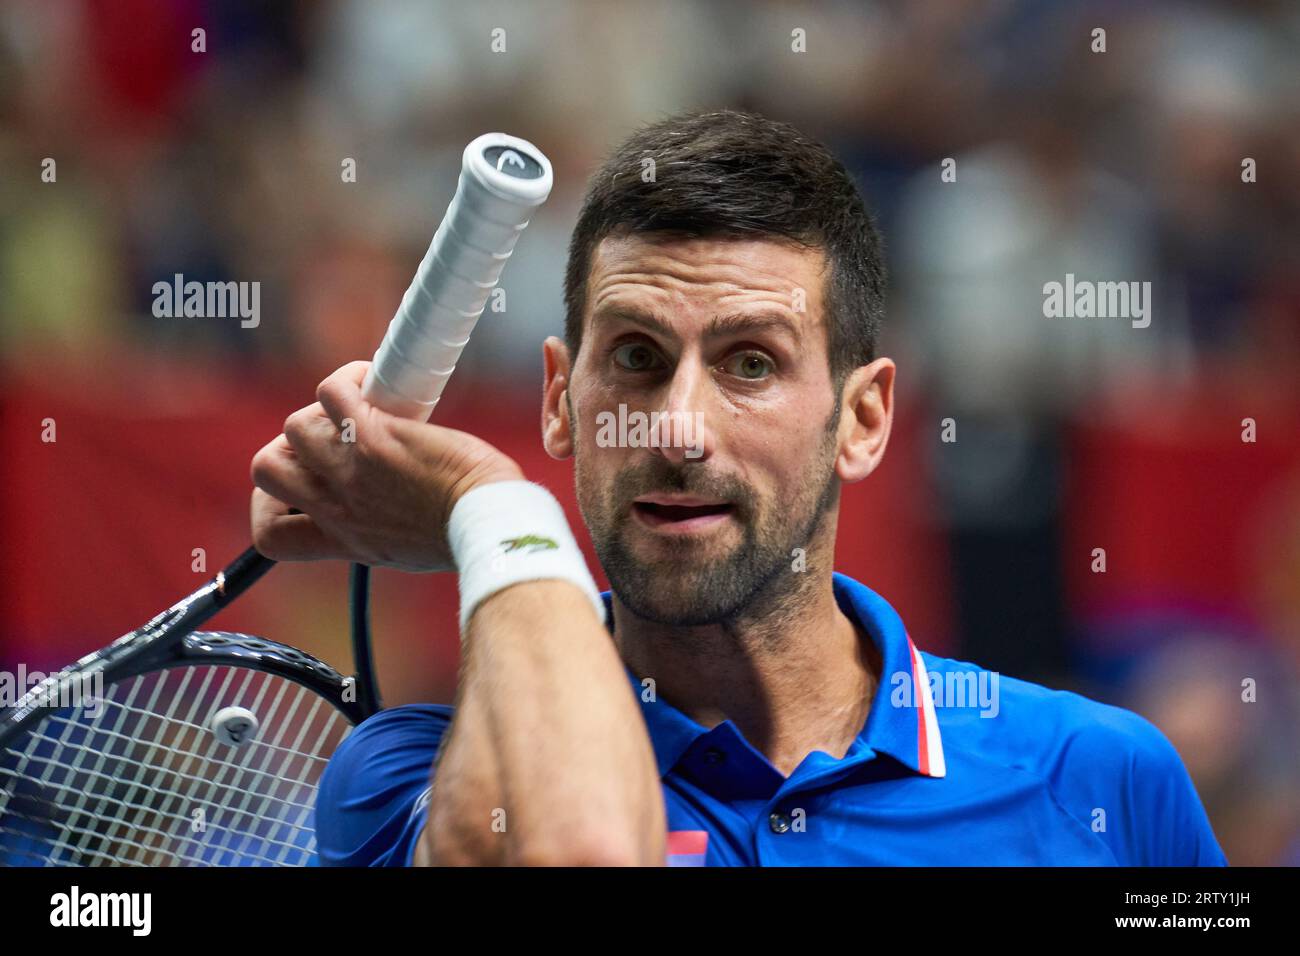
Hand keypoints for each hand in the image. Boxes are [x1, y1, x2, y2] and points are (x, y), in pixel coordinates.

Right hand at [250, 361, 523, 571]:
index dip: (274, 509)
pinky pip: (331, 391)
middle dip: (291, 448)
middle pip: (266, 468)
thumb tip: (384, 507)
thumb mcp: (407, 548)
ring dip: (325, 411)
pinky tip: (377, 382)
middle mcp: (336, 507)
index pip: (269, 535)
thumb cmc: (467, 533)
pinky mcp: (370, 434)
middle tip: (334, 439)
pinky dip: (350, 379)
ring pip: (296, 426)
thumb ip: (380, 528)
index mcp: (344, 540)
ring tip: (365, 407)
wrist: (485, 522)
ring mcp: (348, 470)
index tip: (305, 492)